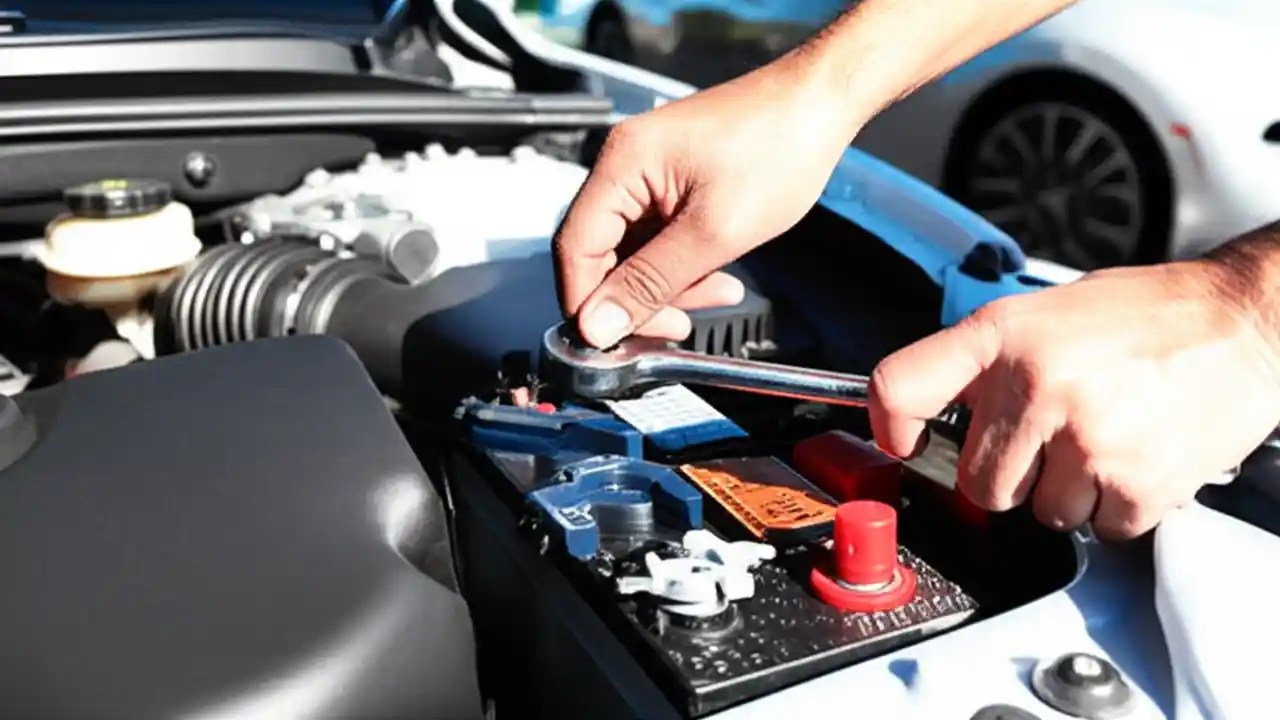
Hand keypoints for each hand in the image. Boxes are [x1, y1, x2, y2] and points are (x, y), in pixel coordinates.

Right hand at [553, 57, 860, 347]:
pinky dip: (682, 265)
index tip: (612, 341)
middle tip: (673, 328)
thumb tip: (600, 324)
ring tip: (716, 294)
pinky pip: (657, 237)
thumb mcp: (715, 232)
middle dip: (636, 298)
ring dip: (667, 285)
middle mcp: (625, 163)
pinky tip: (718, 275)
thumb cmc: (781, 144)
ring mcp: (648, 173)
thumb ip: (652, 282)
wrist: (822, 104)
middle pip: (600, 253)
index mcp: (623, 163)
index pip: (575, 248)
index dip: (588, 302)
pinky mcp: (670, 182)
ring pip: (632, 252)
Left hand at [868, 262, 1279, 539]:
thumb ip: (985, 361)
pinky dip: (1117, 506)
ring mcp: (1085, 437)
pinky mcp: (1133, 482)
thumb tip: (927, 411)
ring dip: (1068, 491)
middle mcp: (1035, 384)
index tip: (903, 439)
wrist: (1245, 322)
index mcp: (1003, 335)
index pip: (900, 385)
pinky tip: (1135, 456)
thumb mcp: (1044, 312)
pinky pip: (1098, 528)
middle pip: (977, 482)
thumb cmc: (1146, 315)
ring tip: (1104, 438)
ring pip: (1039, 512)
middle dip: (1011, 472)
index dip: (889, 423)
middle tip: (1051, 438)